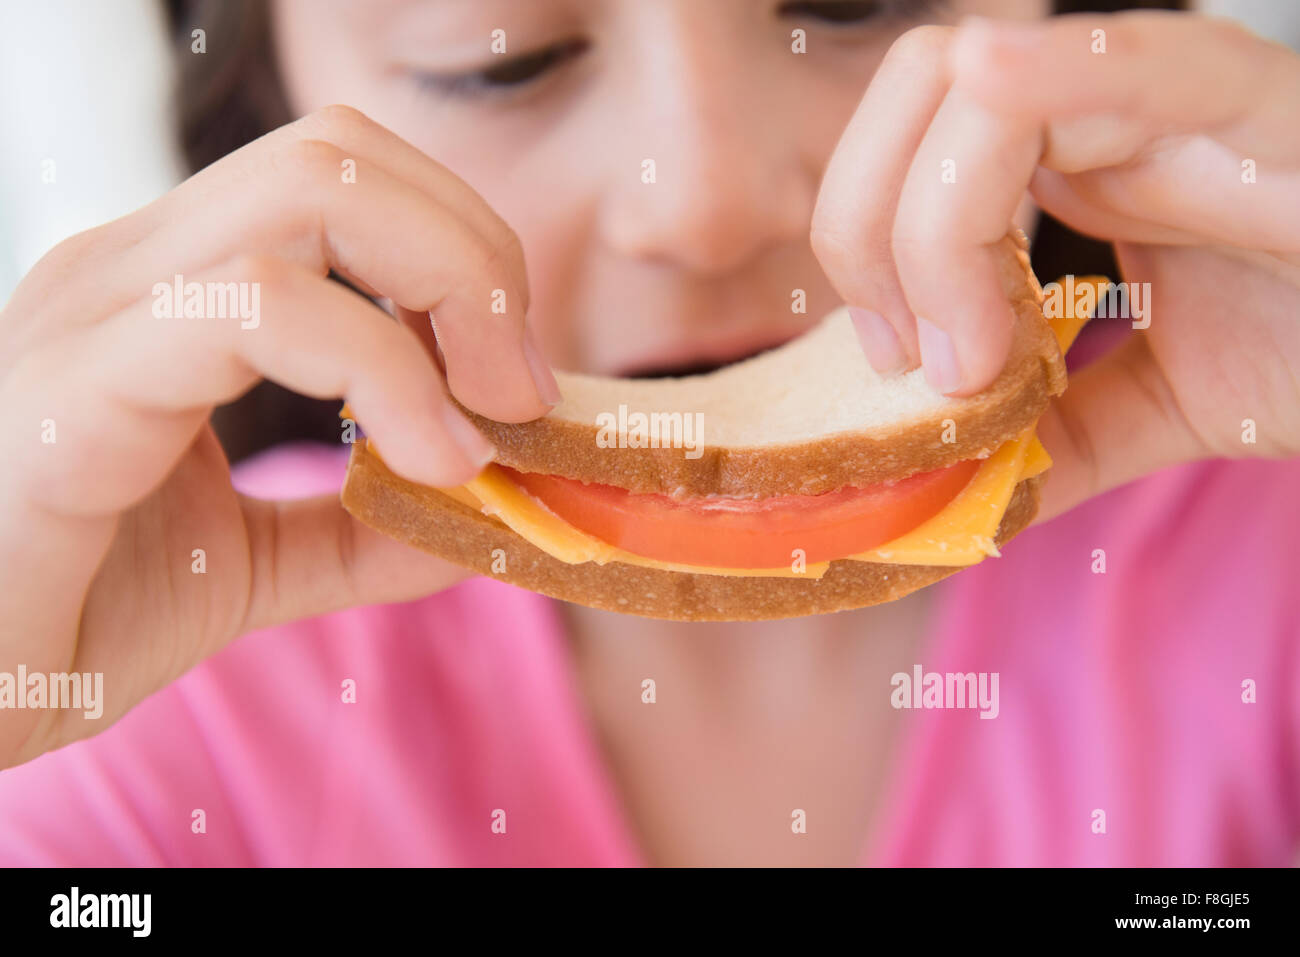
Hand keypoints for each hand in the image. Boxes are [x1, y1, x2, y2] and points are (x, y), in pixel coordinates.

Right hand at [0, 105, 557, 767]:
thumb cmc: (66, 617)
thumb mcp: (248, 567)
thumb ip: (360, 532)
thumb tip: (486, 513)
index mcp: (171, 292)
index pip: (343, 179)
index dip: (461, 254)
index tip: (518, 379)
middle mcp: (131, 270)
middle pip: (342, 157)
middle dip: (472, 257)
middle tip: (521, 388)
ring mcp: (97, 312)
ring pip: (310, 194)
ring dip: (445, 296)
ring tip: (485, 427)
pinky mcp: (74, 386)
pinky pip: (257, 307)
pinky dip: (382, 372)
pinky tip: (428, 461)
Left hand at [811, 12, 1299, 519]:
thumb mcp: (1164, 404)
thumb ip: (1059, 442)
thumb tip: (962, 502)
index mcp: (1067, 160)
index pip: (899, 139)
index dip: (858, 244)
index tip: (892, 361)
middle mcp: (1098, 108)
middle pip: (913, 84)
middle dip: (864, 227)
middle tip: (916, 357)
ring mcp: (1166, 92)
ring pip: (979, 77)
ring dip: (934, 227)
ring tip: (983, 351)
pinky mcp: (1249, 98)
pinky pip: (1125, 59)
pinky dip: (1041, 93)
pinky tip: (1005, 151)